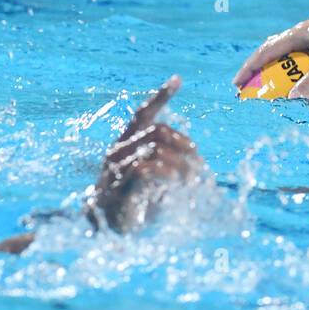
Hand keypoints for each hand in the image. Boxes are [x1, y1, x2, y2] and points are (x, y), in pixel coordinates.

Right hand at [90, 75, 204, 232]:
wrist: (110, 229)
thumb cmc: (136, 201)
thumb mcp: (156, 180)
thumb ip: (171, 166)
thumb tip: (198, 162)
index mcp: (127, 144)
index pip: (143, 114)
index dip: (160, 96)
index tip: (177, 80)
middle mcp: (118, 150)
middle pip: (156, 131)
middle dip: (182, 143)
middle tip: (197, 162)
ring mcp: (115, 168)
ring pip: (154, 149)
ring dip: (179, 163)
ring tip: (189, 180)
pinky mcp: (117, 186)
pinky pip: (143, 169)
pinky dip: (164, 172)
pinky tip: (173, 182)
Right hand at [232, 7, 308, 99]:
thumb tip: (291, 100)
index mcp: (301, 32)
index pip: (267, 50)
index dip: (250, 67)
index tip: (237, 83)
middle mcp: (307, 32)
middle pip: (275, 50)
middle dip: (261, 67)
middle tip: (251, 86)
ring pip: (292, 53)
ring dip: (282, 69)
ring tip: (275, 87)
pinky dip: (304, 71)